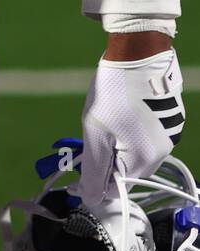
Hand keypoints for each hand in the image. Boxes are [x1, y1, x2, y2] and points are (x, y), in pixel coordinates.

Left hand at [79, 46, 184, 207]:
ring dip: (118, 140)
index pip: (117, 186)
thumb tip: (90, 198)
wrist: (138, 53)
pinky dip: (131, 127)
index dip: (95, 177)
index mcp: (146, 160)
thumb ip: (93, 171)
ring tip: (110, 113)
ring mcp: (170, 133)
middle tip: (95, 129)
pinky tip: (123, 106)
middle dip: (107, 155)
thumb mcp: (95, 134)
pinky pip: (145, 133)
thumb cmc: (115, 92)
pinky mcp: (169, 117)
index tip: (81, 158)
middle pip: (126, 167)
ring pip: (135, 149)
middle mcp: (164, 151)